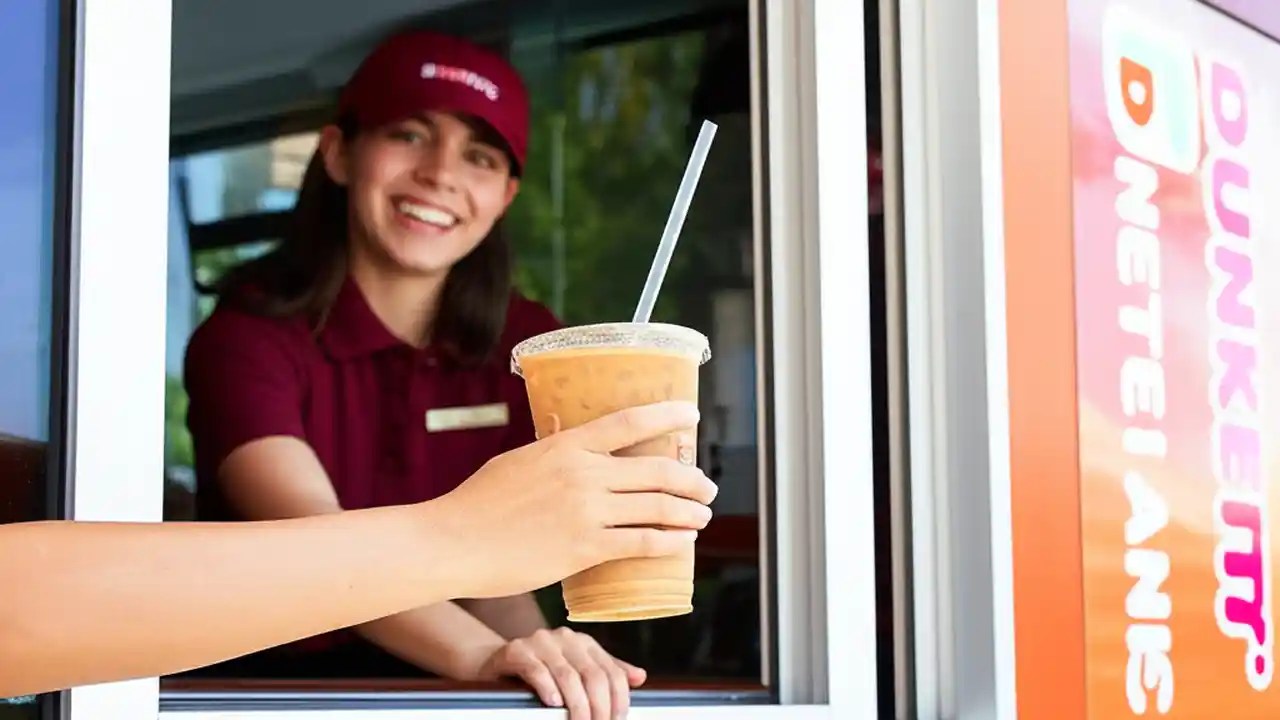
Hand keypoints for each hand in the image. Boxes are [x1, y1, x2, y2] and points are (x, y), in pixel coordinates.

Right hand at [428, 401, 717, 599]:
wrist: (453, 542)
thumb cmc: (478, 504)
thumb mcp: (520, 462)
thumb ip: (556, 458)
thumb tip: (577, 455)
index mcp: (567, 445)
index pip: (631, 422)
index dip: (669, 416)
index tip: (692, 416)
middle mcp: (584, 473)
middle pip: (657, 470)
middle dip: (693, 479)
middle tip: (708, 486)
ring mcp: (587, 511)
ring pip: (658, 507)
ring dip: (690, 512)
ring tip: (703, 516)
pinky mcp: (585, 548)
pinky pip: (641, 543)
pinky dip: (669, 542)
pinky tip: (681, 543)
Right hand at [480, 627, 644, 719]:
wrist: (495, 662)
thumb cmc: (539, 669)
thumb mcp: (575, 669)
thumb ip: (606, 672)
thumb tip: (639, 677)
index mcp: (583, 642)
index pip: (611, 670)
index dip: (619, 699)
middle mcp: (564, 638)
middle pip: (592, 675)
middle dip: (599, 707)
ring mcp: (540, 642)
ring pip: (567, 675)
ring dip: (577, 705)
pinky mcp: (517, 650)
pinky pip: (536, 670)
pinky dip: (548, 688)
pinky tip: (554, 704)